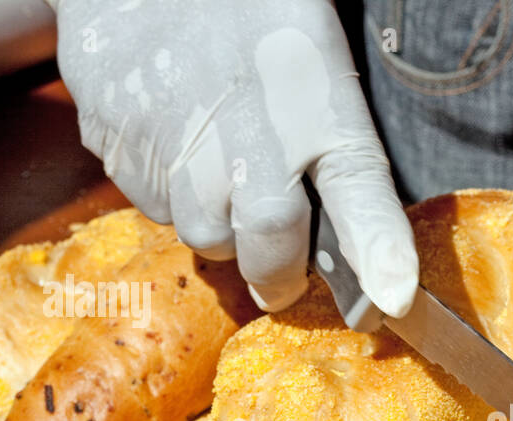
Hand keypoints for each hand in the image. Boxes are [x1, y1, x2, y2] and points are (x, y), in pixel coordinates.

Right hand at [49, 0, 417, 318]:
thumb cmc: (252, 12)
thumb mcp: (318, 66)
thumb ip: (340, 163)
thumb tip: (372, 263)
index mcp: (315, 108)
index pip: (359, 195)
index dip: (377, 253)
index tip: (394, 300)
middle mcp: (246, 138)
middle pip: (257, 251)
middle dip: (267, 264)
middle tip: (274, 242)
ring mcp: (174, 145)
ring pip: (199, 233)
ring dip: (214, 218)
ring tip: (218, 155)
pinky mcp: (117, 143)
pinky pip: (147, 198)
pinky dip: (167, 186)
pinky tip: (175, 132)